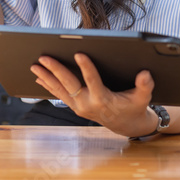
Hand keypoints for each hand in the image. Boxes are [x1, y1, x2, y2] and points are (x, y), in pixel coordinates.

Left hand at [30, 53, 158, 137]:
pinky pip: (59, 95)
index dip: (86, 67)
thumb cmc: (134, 107)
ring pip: (60, 90)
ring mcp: (79, 106)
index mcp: (103, 100)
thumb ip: (144, 86)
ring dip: (46, 77)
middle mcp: (88, 104)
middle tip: (44, 58)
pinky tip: (40, 77)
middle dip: (56, 70)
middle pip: (69, 84)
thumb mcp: (142, 98)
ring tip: (34, 66)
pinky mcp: (75, 106)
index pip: (93, 81)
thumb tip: (145, 74)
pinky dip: (49, 85)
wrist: (126, 125)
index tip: (79, 53)